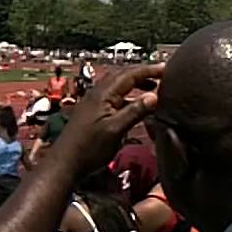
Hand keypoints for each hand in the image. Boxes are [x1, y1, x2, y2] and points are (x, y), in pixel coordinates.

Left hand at [49, 63, 163, 173]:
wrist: (66, 162)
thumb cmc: (89, 148)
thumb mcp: (115, 130)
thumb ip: (134, 112)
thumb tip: (154, 96)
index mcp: (102, 95)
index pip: (128, 75)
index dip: (148, 70)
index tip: (165, 69)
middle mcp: (97, 94)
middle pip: (122, 76)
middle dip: (142, 73)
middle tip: (161, 75)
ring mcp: (94, 103)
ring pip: (118, 86)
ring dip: (136, 84)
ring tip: (153, 89)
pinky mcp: (93, 112)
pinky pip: (114, 97)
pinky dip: (128, 97)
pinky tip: (137, 106)